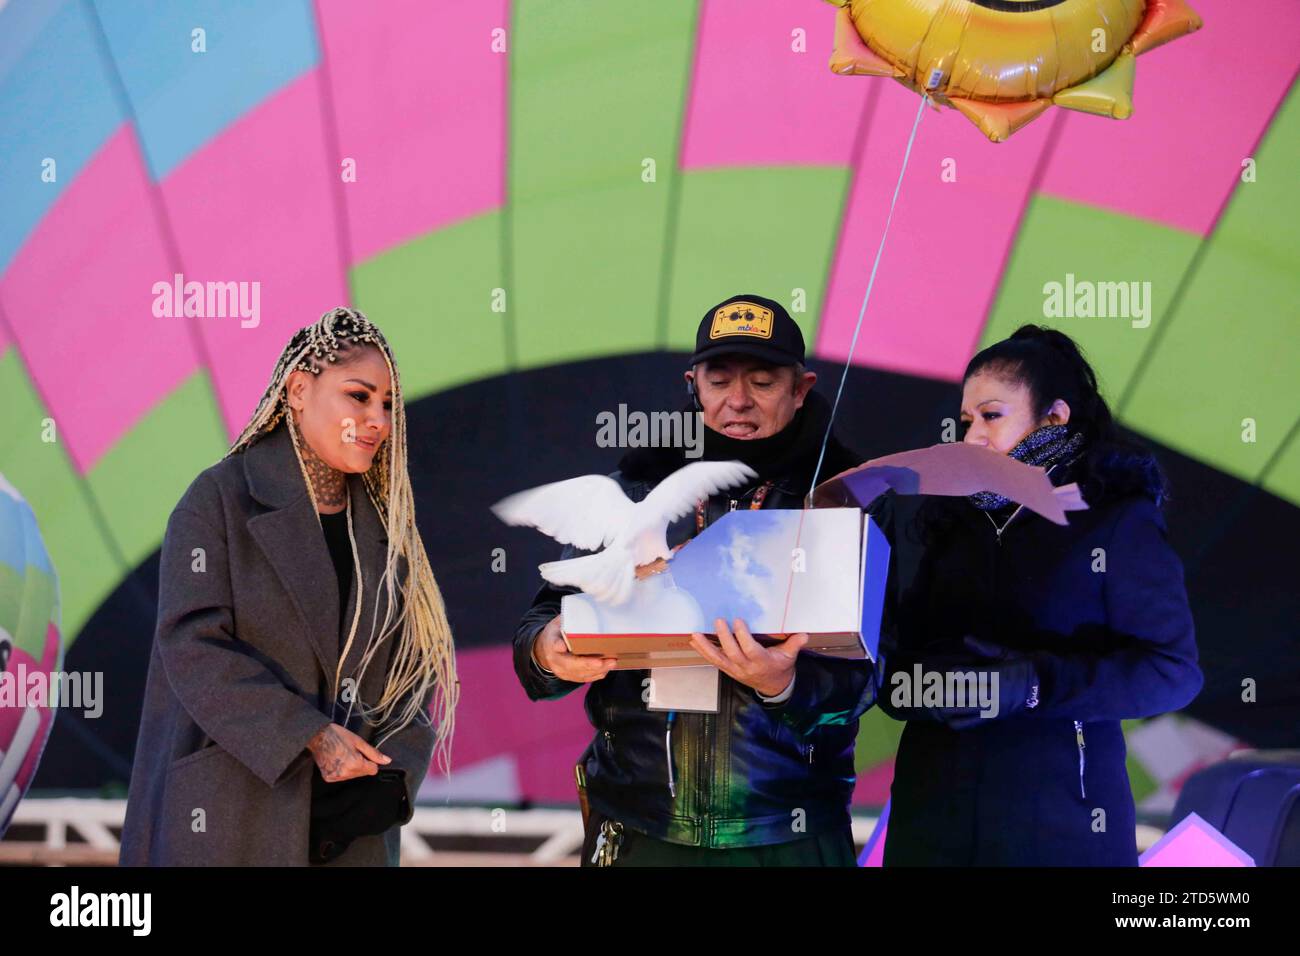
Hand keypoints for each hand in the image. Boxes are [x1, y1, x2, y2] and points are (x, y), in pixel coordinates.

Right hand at [308, 723, 391, 782]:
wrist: (317, 736)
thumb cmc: (337, 735)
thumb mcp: (359, 741)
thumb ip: (373, 753)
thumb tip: (387, 761)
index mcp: (355, 764)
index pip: (373, 770)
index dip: (371, 761)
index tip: (363, 754)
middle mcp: (346, 773)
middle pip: (363, 773)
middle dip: (361, 764)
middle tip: (351, 752)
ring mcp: (336, 777)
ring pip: (353, 776)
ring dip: (352, 768)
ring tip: (343, 755)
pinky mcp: (329, 778)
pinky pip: (342, 777)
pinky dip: (343, 770)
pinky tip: (338, 760)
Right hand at [533, 614, 615, 682]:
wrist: (544, 650)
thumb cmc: (556, 634)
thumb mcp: (558, 623)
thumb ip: (569, 620)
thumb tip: (588, 609)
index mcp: (550, 643)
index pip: (553, 644)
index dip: (557, 645)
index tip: (562, 646)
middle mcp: (555, 660)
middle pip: (570, 664)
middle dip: (587, 663)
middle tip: (602, 661)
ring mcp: (562, 671)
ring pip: (580, 673)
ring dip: (597, 670)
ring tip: (612, 663)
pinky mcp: (570, 677)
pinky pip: (584, 678)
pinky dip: (597, 674)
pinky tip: (607, 668)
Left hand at [689, 618, 806, 698]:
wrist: (773, 687)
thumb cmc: (780, 667)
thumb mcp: (790, 656)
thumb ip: (794, 644)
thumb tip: (804, 634)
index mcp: (762, 662)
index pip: (750, 650)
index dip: (743, 637)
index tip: (738, 621)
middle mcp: (746, 667)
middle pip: (732, 653)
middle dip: (724, 638)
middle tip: (718, 621)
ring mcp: (735, 670)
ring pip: (718, 659)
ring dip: (705, 647)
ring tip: (695, 634)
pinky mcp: (728, 670)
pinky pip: (714, 661)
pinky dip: (703, 651)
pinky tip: (695, 641)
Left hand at [943, 636, 1040, 729]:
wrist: (1049, 690)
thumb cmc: (1028, 667)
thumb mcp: (1012, 654)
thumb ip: (988, 648)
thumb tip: (966, 638)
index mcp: (998, 675)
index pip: (969, 675)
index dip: (954, 672)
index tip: (947, 668)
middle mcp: (994, 694)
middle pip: (960, 695)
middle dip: (943, 690)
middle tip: (932, 685)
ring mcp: (992, 709)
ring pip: (962, 711)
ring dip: (946, 705)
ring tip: (936, 698)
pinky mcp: (992, 718)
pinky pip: (970, 724)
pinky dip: (955, 721)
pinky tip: (947, 714)